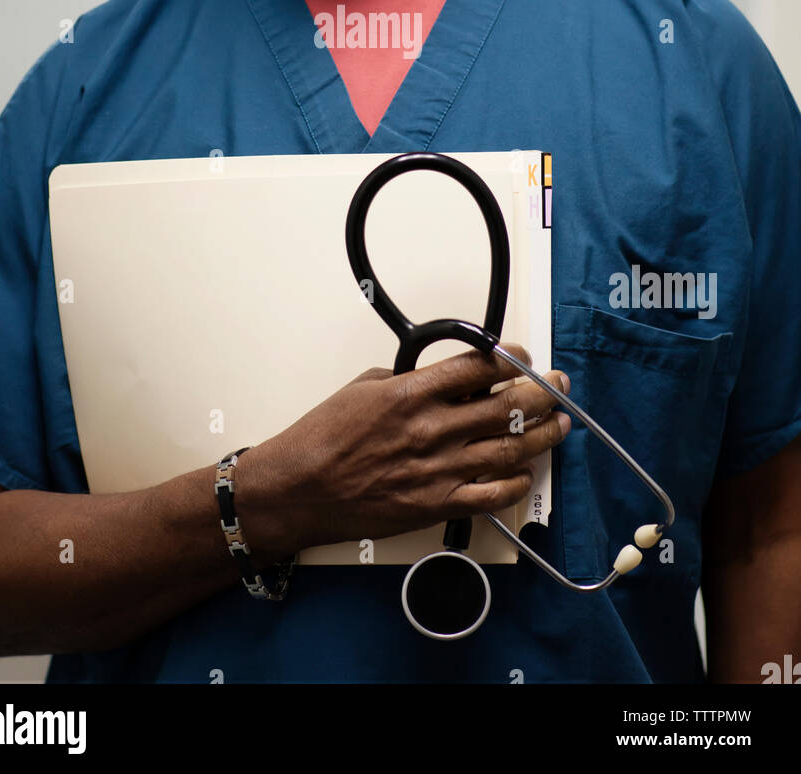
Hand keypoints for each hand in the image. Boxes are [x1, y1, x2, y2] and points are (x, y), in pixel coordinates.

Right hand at [232, 343, 570, 556]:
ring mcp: (438, 471)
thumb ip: (410, 380)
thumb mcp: (364, 386)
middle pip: (507, 406)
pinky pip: (492, 494)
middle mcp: (432, 430)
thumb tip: (443, 379)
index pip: (479, 367)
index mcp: (413, 393)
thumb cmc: (324, 437)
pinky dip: (516, 482)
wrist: (300, 488)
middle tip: (558, 386)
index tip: (522, 356)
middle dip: (542, 393)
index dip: (510, 358)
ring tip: (559, 424)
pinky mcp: (436, 505)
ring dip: (543, 435)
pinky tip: (524, 472)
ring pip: (510, 449)